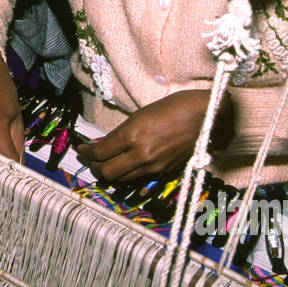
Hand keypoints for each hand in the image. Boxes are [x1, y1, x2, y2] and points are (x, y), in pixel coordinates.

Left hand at [76, 90, 233, 183]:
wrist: (207, 116)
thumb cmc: (175, 107)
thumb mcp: (141, 114)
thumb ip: (122, 132)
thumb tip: (105, 144)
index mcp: (133, 135)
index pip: (100, 152)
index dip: (86, 152)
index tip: (81, 148)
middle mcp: (141, 154)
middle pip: (107, 172)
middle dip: (94, 168)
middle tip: (89, 159)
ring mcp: (154, 166)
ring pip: (122, 179)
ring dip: (110, 173)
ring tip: (104, 164)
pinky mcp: (164, 172)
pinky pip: (138, 178)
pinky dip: (127, 174)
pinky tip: (125, 166)